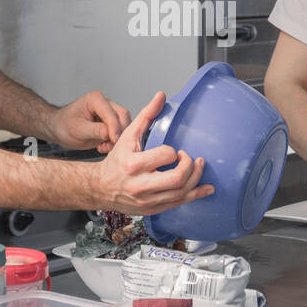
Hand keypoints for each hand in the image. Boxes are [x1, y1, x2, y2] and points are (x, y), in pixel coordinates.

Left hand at [47, 90, 131, 152]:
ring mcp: (110, 113)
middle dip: (118, 133)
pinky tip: (103, 145)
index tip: (113, 140)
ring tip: (103, 146)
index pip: (111, 113)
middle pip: (123, 116)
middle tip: (108, 146)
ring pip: (125, 124)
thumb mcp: (77, 129)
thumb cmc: (64, 125)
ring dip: (118, 138)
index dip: (114, 128)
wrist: (60, 129)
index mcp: (95, 99)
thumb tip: (110, 133)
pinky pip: (121, 131)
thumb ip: (94, 130)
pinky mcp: (111, 123)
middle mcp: (106, 103)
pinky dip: (115, 141)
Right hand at [93, 92, 214, 214]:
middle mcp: (140, 185)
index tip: (173, 151)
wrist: (101, 187)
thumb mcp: (128, 135)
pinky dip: (196, 195)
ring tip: (198, 167)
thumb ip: (146, 115)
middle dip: (190, 166)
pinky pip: (179, 204)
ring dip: (196, 179)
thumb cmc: (116, 161)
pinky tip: (206, 188)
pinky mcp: (152, 210)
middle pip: (177, 178)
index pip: (165, 156)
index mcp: (134, 165)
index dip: (173, 151)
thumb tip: (161, 96)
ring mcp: (147, 200)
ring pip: (181, 193)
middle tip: (189, 158)